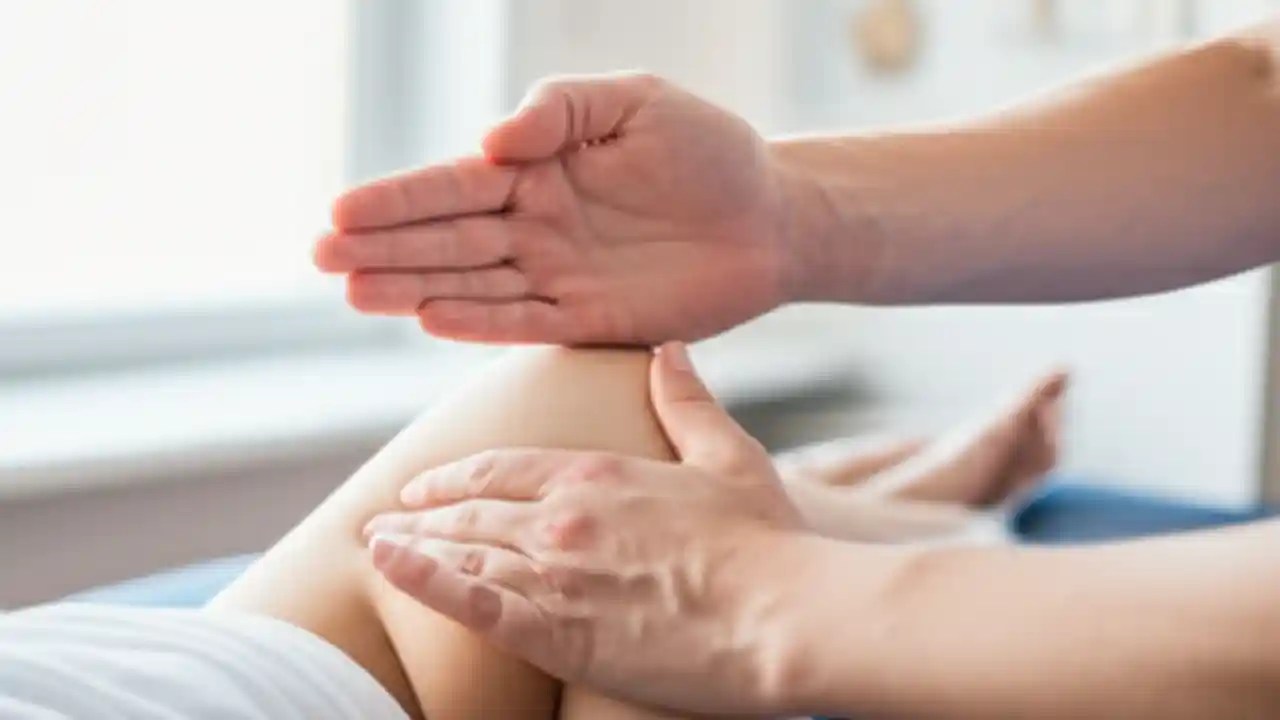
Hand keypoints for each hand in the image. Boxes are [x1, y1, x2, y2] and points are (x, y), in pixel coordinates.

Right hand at [315, 73, 799, 343]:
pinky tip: (430, 317)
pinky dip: (481, 322)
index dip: (397, 198)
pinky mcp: (591, 322)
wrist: (772, 218)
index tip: (340, 208)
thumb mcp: (634, 102)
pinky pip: (526, 323)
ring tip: (354, 290)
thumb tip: (492, 140)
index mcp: (538, 169)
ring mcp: (559, 277)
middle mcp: (536, 227)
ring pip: (472, 283)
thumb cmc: (708, 150)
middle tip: (322, 256)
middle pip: (448, 238)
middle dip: (384, 246)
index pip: (453, 185)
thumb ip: (560, 109)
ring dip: (413, 287)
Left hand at [363, 342, 817, 714]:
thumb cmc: (768, 540)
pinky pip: (468, 601)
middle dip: (426, 514)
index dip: (458, 476)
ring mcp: (554, 572)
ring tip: (375, 545)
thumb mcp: (727, 457)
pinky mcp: (556, 630)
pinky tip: (386, 564)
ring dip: (415, 546)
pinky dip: (420, 578)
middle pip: (472, 510)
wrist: (786, 615)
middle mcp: (563, 515)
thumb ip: (687, 403)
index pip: (503, 466)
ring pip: (462, 552)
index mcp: (598, 472)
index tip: (427, 485)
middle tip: (390, 519)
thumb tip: (667, 348)